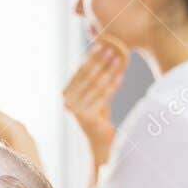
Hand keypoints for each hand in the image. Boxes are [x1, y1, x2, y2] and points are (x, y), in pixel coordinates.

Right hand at [62, 36, 129, 168]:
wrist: (99, 141)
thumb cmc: (98, 116)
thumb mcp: (95, 94)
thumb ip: (95, 79)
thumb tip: (104, 53)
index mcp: (66, 94)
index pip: (79, 72)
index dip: (91, 58)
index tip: (102, 45)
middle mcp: (68, 102)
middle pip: (87, 77)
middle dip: (100, 61)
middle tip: (111, 49)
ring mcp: (76, 110)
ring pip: (96, 85)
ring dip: (109, 70)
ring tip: (119, 59)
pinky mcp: (86, 117)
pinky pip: (103, 97)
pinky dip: (113, 85)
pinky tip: (121, 75)